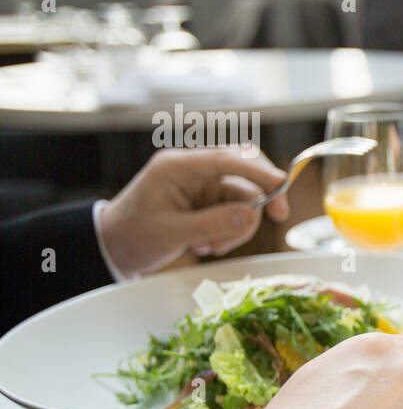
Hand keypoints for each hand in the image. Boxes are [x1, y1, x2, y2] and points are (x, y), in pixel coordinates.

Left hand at [99, 146, 289, 276]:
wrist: (114, 248)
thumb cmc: (134, 236)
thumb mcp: (171, 233)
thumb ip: (212, 224)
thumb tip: (252, 216)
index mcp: (178, 167)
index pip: (228, 159)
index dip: (259, 171)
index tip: (282, 186)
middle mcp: (194, 171)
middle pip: (245, 172)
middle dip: (260, 197)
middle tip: (277, 217)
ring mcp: (202, 186)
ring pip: (243, 197)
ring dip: (237, 226)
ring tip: (212, 247)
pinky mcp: (207, 202)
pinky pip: (235, 212)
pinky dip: (230, 231)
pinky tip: (207, 245)